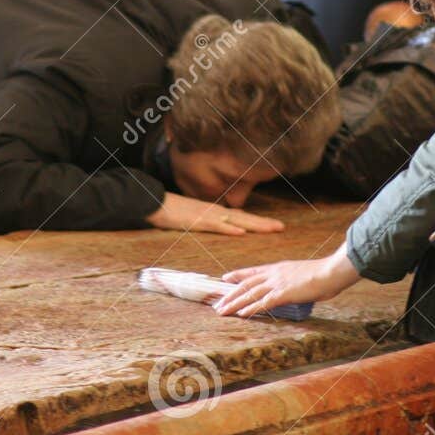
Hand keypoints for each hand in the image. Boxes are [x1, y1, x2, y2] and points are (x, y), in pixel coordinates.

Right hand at [146, 193, 284, 236]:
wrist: (153, 201)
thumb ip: (206, 222)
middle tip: (282, 227)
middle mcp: (214, 211)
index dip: (257, 221)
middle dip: (263, 223)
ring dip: (255, 225)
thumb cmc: (170, 210)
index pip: (240, 217)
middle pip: (244, 218)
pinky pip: (216, 225)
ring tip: (272, 228)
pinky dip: (229, 229)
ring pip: (236, 221)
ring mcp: (206, 215)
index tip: (273, 225)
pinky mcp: (196, 221)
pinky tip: (240, 232)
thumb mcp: (192, 217)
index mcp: (213, 211)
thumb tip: (219, 228)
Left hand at [214, 245, 360, 316]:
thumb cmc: (323, 274)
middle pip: (246, 284)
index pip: (252, 272)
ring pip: (250, 294)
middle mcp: (274, 274)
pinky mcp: (284, 293)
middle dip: (230, 295)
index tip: (225, 278)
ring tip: (223, 311)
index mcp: (278, 268)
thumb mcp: (303, 274)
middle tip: (219, 304)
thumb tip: (292, 288)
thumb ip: (294, 281)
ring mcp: (278, 283)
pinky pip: (263, 302)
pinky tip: (242, 314)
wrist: (332, 271)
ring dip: (235, 303)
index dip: (237, 275)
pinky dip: (251, 308)